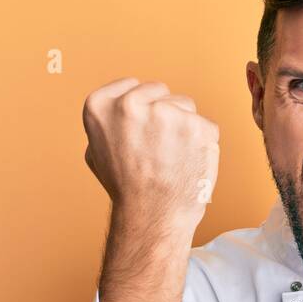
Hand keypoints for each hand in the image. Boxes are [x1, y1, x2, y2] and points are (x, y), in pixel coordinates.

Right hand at [82, 78, 219, 227]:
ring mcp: (165, 113)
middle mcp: (129, 104)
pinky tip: (189, 163)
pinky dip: (203, 144)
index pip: (131, 85)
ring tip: (172, 158)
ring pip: (185, 106)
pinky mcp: (196, 126)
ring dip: (184, 126)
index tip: (139, 130)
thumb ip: (106, 125)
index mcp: (99, 106)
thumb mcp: (96, 153)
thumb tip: (116, 106)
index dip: (140, 108)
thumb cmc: (126, 189)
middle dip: (163, 113)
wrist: (153, 216)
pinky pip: (206, 126)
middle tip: (157, 149)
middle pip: (161, 92)